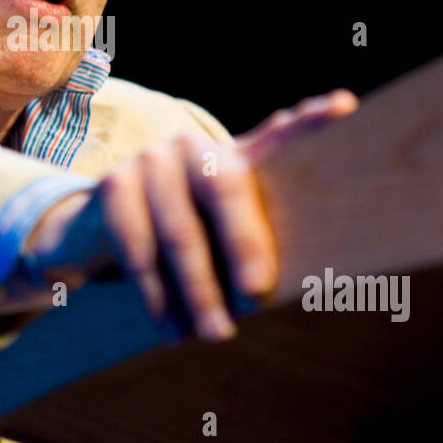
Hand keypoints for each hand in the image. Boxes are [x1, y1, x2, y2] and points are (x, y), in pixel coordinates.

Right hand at [23, 89, 358, 342]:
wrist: (97, 230)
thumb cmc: (180, 238)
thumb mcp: (216, 233)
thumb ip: (248, 237)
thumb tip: (268, 289)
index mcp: (231, 155)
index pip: (276, 135)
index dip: (309, 121)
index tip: (345, 108)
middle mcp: (193, 145)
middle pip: (224, 191)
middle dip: (242, 248)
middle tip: (253, 300)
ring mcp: (151, 160)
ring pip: (180, 232)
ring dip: (198, 292)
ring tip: (216, 334)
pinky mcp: (113, 184)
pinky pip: (138, 250)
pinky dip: (158, 297)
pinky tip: (170, 329)